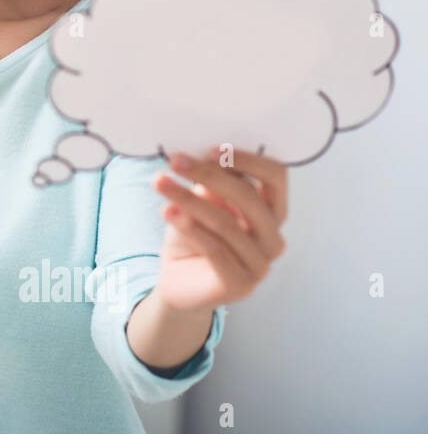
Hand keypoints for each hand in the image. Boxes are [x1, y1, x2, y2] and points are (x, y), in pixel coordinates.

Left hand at [150, 147, 288, 310]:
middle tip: (175, 161)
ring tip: (158, 182)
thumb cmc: (195, 234)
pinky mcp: (239, 284)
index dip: (247, 159)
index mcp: (272, 212)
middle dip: (209, 175)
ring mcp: (260, 264)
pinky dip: (188, 227)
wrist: (179, 281)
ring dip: (187, 198)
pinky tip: (167, 211)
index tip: (210, 149)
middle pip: (248, 198)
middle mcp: (273, 238)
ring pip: (224, 222)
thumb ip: (212, 183)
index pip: (276, 177)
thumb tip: (206, 153)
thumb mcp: (203, 202)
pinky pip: (214, 248)